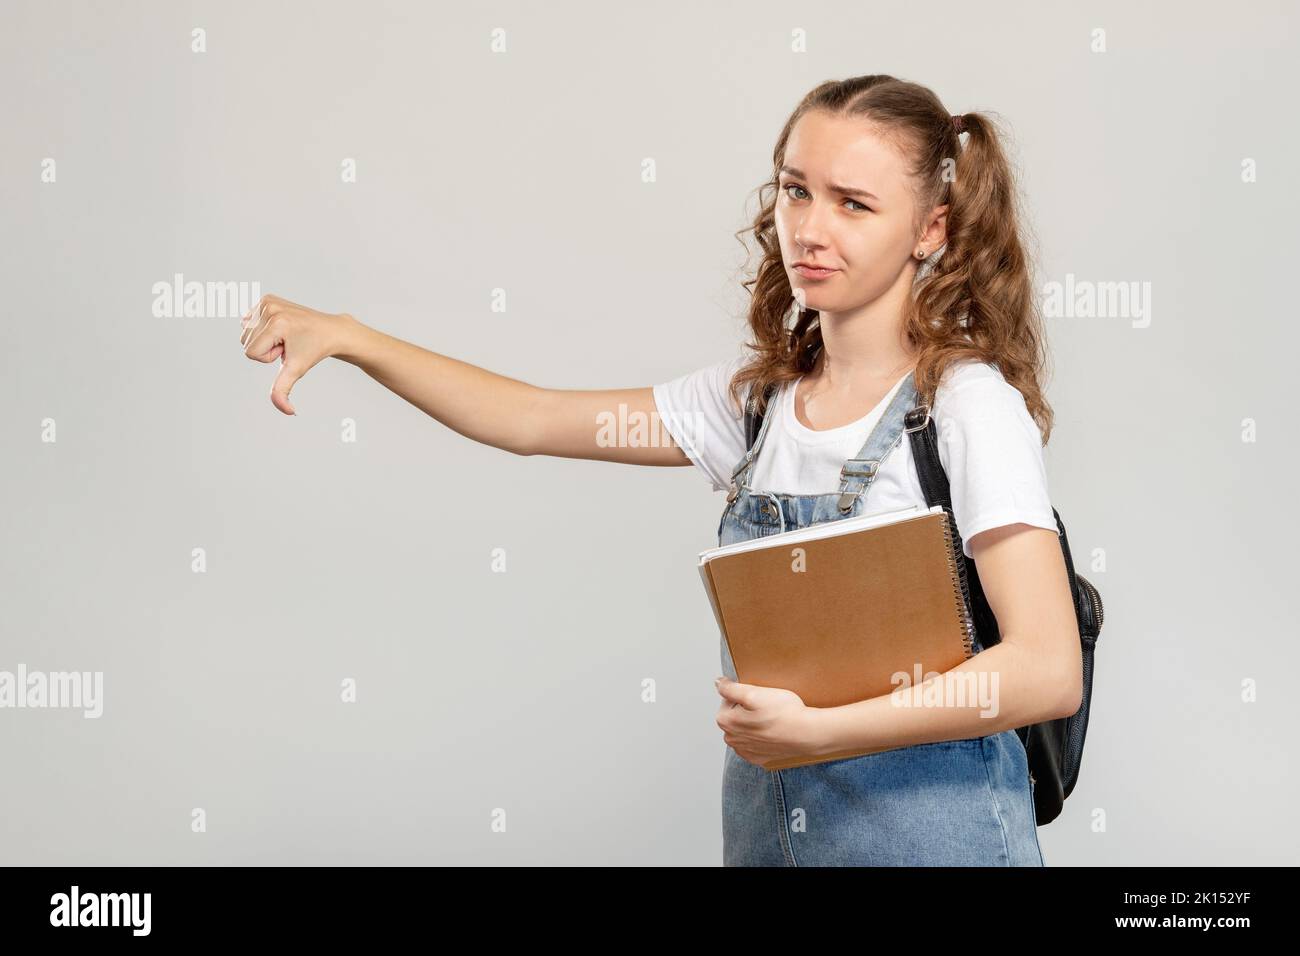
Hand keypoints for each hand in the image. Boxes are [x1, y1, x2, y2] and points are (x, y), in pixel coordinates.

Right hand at [239, 294, 357, 414]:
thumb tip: (289, 412)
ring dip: (264, 339)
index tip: (288, 350)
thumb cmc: (313, 351)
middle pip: (245, 342)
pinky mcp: (268, 298)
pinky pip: (248, 321)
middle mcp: (270, 307)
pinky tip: (281, 328)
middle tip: (288, 343)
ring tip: (286, 336)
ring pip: (245, 333)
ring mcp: (268, 301)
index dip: (268, 357)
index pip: (250, 353)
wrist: (330, 331)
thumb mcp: (297, 371)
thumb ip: (283, 391)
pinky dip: (262, 329)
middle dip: (266, 348)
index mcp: (276, 323)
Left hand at [715, 676, 827, 768]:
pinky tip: (772, 731)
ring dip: (753, 722)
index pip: (727, 699)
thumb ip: (730, 688)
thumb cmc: (784, 713)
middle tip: (766, 706)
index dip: (743, 694)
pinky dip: (760, 736)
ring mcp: (744, 751)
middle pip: (734, 715)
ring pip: (744, 729)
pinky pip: (753, 743)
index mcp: (726, 722)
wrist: (807, 734)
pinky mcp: (758, 757)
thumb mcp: (754, 693)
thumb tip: (717, 683)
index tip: (758, 696)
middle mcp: (731, 739)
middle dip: (746, 709)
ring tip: (771, 718)